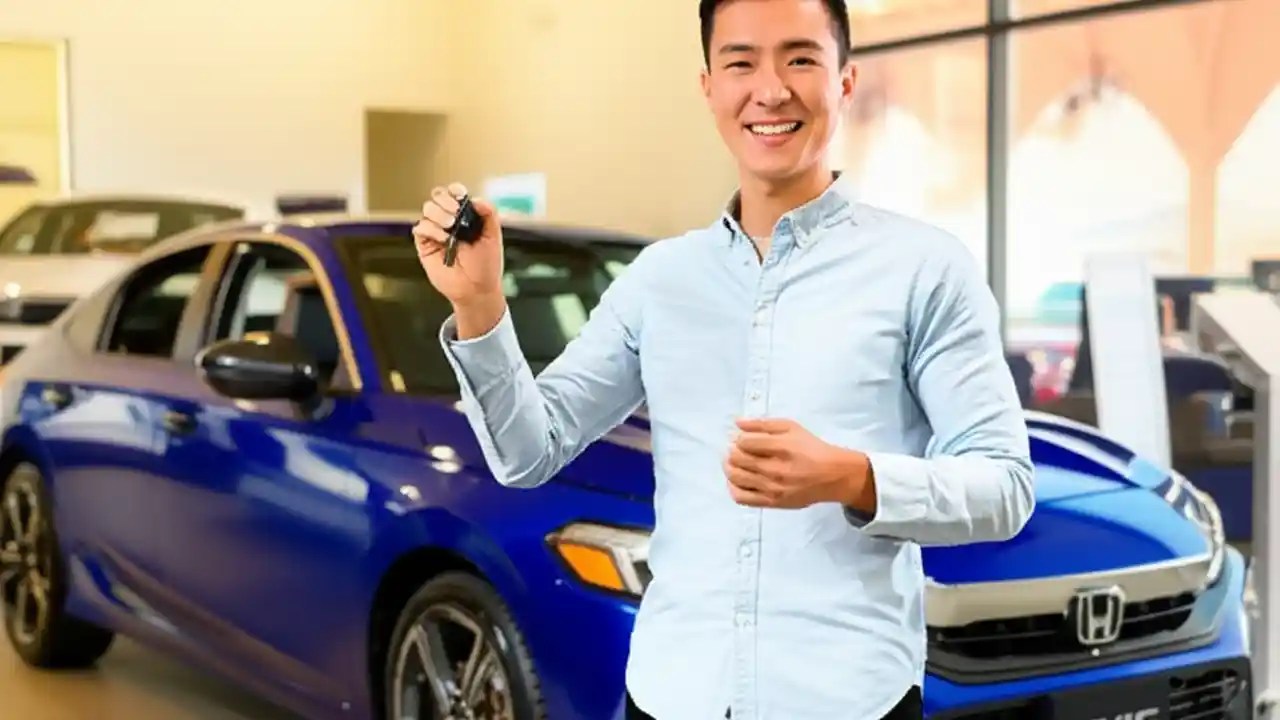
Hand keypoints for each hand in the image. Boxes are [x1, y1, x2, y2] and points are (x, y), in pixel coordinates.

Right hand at [413, 183, 504, 306]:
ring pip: (427, 209)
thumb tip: (477, 199)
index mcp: (465, 216)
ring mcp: (436, 232)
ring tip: (450, 227)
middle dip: (445, 200)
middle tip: (455, 214)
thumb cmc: (486, 266)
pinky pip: (420, 228)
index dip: (455, 191)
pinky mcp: (425, 245)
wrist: (476, 290)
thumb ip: (489, 214)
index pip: (455, 194)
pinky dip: (430, 229)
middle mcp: (449, 221)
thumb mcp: (493, 237)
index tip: (460, 196)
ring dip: (438, 214)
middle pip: (437, 197)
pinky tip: (443, 239)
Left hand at [724, 417, 874, 510]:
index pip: (744, 443)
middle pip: (737, 459)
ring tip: (734, 462)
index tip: (742, 439)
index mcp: (782, 448)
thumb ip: (763, 424)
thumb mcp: (791, 427)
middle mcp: (776, 469)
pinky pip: (741, 497)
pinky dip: (733, 487)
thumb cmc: (812, 449)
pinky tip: (737, 480)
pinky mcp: (772, 502)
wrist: (832, 476)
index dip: (738, 439)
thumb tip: (738, 423)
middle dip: (732, 451)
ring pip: (736, 477)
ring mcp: (773, 488)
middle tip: (736, 449)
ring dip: (729, 467)